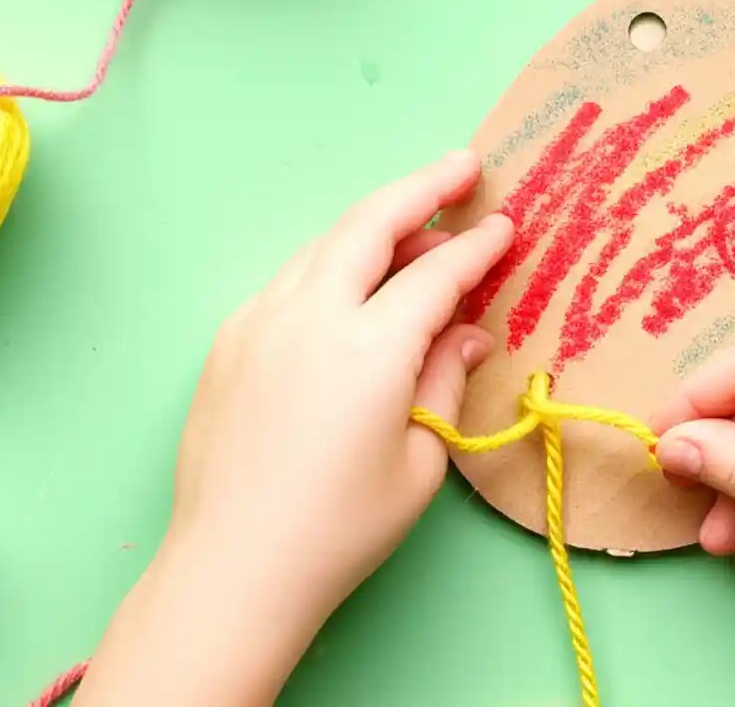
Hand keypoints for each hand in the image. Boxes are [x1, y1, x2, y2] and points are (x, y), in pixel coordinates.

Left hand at [76, 151, 513, 706]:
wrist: (234, 566)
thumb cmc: (341, 529)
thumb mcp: (420, 461)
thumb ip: (444, 381)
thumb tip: (466, 333)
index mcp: (370, 348)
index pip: (436, 274)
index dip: (476, 246)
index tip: (505, 224)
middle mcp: (310, 316)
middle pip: (370, 224)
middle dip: (423, 188)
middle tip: (464, 167)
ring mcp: (259, 321)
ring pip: (324, 245)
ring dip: (373, 226)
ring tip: (414, 228)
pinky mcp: (228, 340)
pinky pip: (290, 280)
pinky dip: (331, 265)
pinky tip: (350, 287)